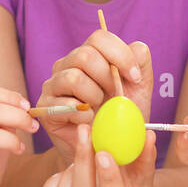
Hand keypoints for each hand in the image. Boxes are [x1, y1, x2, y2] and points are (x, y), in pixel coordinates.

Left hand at [36, 122, 155, 186]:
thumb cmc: (126, 183)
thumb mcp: (138, 172)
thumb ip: (144, 155)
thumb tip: (148, 135)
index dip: (109, 178)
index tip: (103, 152)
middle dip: (83, 163)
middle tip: (84, 135)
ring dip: (67, 175)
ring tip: (77, 163)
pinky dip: (53, 183)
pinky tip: (66, 175)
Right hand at [38, 31, 152, 165]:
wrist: (106, 149)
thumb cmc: (120, 116)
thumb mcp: (138, 90)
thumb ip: (141, 65)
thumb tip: (137, 48)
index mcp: (89, 55)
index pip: (100, 37)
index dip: (121, 55)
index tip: (135, 78)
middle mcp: (67, 65)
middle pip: (84, 55)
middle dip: (107, 79)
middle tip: (115, 97)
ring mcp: (53, 85)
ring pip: (73, 78)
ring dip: (95, 97)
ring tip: (100, 110)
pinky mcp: (46, 107)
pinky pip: (66, 105)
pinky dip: (85, 115)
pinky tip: (90, 122)